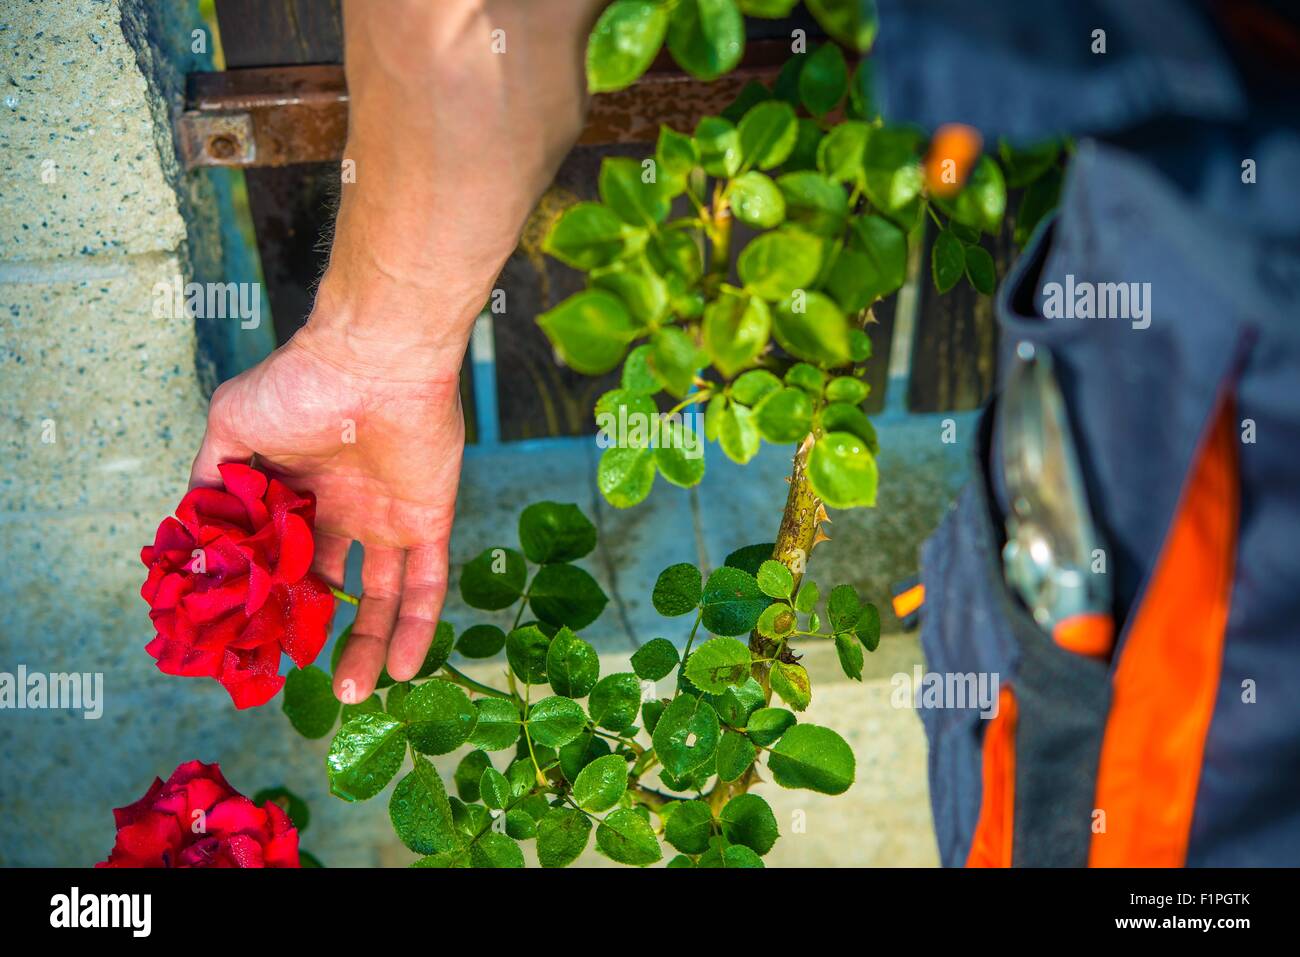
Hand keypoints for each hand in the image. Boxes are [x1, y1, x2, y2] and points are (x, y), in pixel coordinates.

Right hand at [189, 322, 465, 702]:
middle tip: (295, 678)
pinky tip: (402, 670)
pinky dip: (418, 628)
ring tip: (352, 696)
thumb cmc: (299, 384)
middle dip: (313, 634)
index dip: (267, 600)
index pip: (282, 558)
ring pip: (380, 597)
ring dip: (367, 647)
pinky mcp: (428, 520)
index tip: (249, 644)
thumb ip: (210, 478)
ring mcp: (387, 517)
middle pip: (329, 587)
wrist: (373, 360)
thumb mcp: (232, 426)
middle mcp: (342, 509)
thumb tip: (186, 532)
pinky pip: (427, 585)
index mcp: (297, 490)